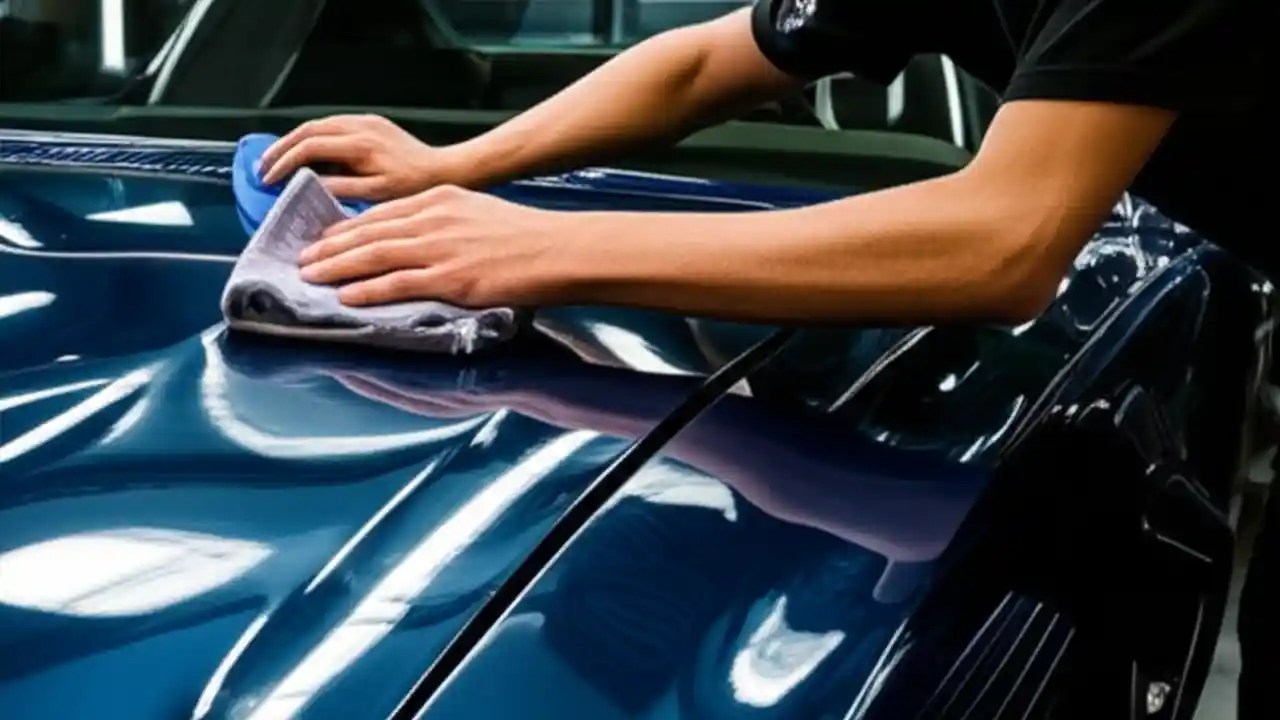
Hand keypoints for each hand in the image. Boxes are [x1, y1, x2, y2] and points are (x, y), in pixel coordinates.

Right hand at [259, 115, 462, 199]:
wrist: (444, 169)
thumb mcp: (377, 194)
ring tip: (278, 161)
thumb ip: (341, 187)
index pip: (310, 147)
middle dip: (281, 149)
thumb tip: (308, 185)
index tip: (269, 180)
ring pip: (318, 124)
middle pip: (307, 130)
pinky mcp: (371, 122)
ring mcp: (365, 121)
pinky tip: (306, 152)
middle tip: (263, 169)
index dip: (285, 163)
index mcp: (360, 144)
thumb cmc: (414, 186)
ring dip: (294, 141)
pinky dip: (313, 137)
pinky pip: (333, 124)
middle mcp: (359, 126)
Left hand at [298, 185, 571, 307]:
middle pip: (369, 232)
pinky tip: (345, 295)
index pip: (383, 213)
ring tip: (310, 277)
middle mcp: (433, 219)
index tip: (326, 238)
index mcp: (441, 199)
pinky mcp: (449, 277)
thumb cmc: (528, 236)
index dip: (348, 228)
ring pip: (374, 255)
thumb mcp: (480, 213)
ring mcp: (439, 248)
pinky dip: (366, 289)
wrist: (558, 249)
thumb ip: (449, 222)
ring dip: (336, 267)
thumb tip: (427, 242)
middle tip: (303, 259)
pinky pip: (397, 283)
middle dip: (331, 247)